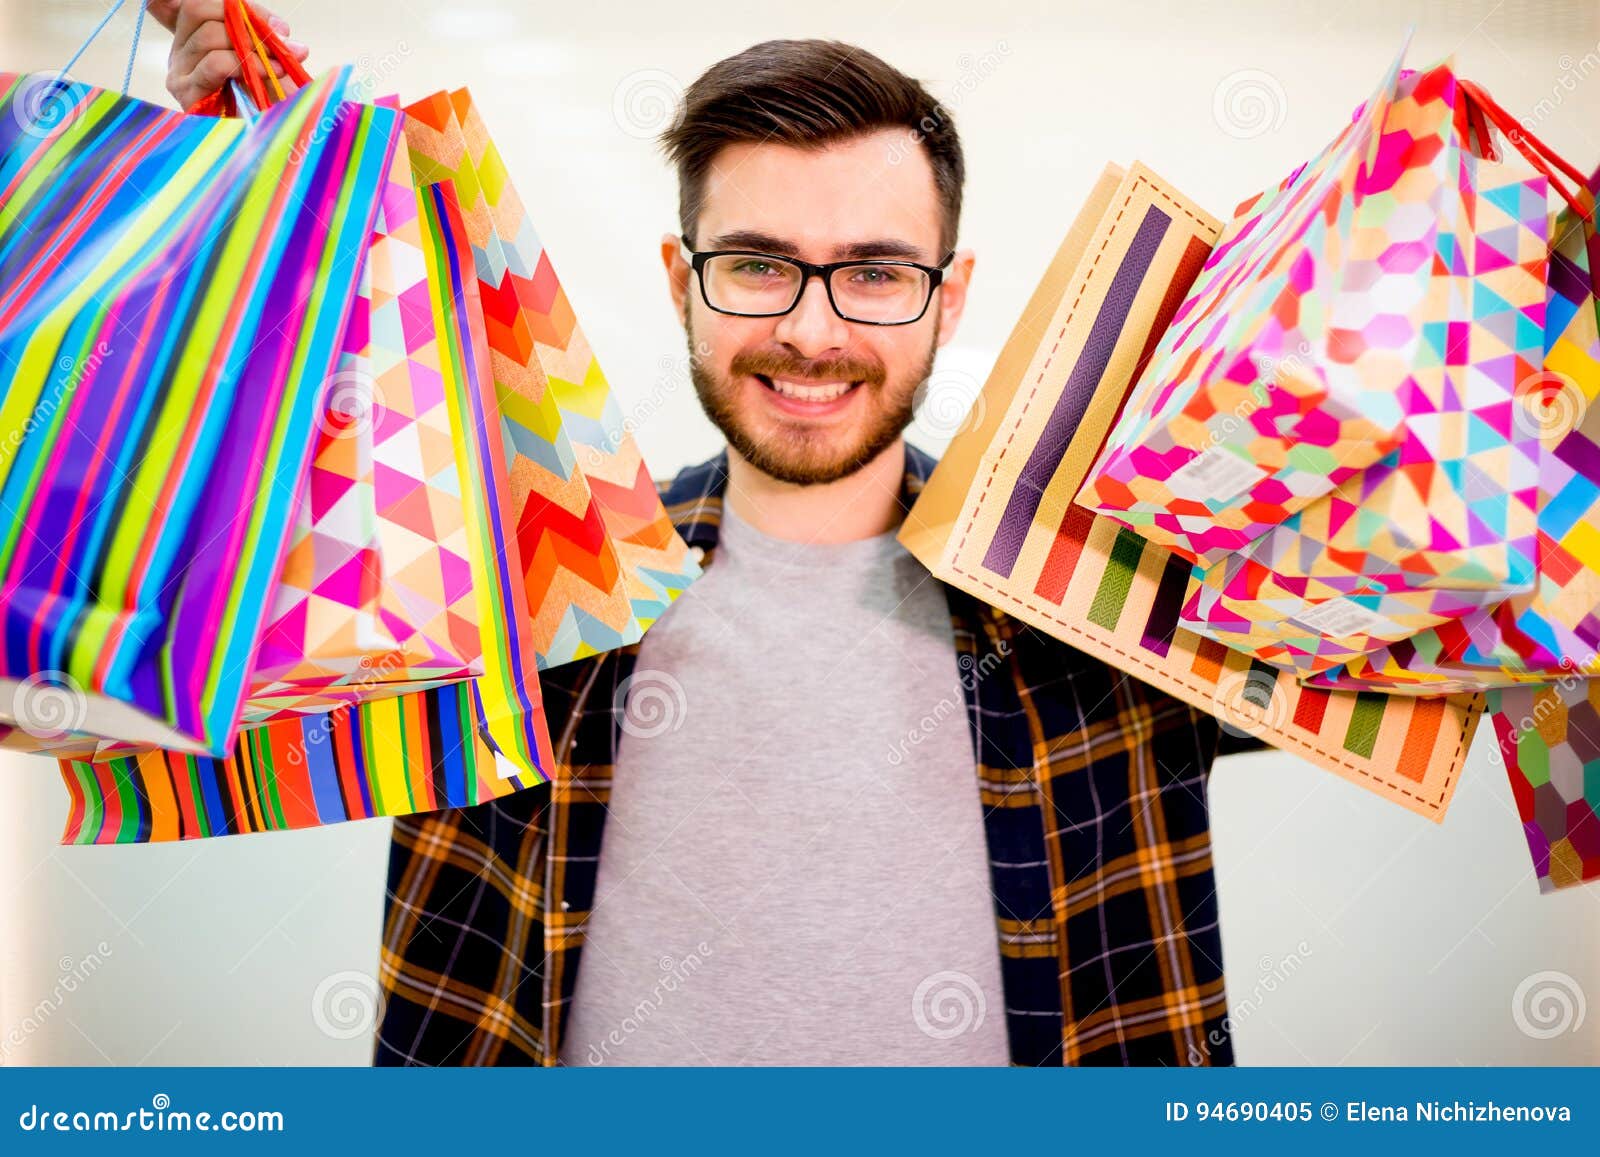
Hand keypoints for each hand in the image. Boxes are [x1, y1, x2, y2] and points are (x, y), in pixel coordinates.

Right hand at [149, 0, 309, 110]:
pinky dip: (247, 64)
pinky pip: (214, 64)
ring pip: (208, 36)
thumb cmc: (270, 104)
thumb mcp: (267, 59)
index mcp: (193, 38)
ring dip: (253, 46)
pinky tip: (271, 73)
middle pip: (199, 10)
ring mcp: (180, 74)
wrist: (271, 144)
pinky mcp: (187, 95)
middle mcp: (180, 53)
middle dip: (246, 21)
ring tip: (281, 63)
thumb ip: (263, 36)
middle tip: (281, 41)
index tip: (273, 26)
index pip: (197, 2)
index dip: (232, 4)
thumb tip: (278, 27)